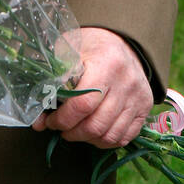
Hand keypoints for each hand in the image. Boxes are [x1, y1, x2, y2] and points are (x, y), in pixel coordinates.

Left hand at [32, 28, 152, 148]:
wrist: (121, 42)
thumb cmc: (89, 46)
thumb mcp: (68, 51)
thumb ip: (52, 82)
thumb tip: (37, 119)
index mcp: (107, 63)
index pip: (83, 104)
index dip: (62, 119)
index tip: (50, 120)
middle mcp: (127, 82)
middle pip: (96, 124)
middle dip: (72, 133)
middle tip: (60, 128)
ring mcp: (138, 97)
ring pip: (110, 135)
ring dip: (87, 140)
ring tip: (75, 131)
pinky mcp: (145, 108)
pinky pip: (124, 137)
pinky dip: (105, 141)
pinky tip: (92, 134)